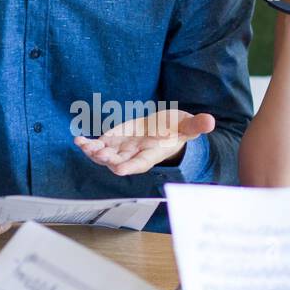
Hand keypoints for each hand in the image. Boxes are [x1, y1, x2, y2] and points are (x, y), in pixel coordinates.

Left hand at [74, 108, 214, 175]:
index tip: (118, 169)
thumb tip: (210, 121)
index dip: (129, 166)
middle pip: (119, 161)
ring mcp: (122, 149)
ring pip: (105, 155)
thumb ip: (196, 125)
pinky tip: (78, 140)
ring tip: (84, 146)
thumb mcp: (187, 126)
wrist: (164, 130)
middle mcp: (134, 155)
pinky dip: (88, 144)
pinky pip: (98, 145)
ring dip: (94, 152)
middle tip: (98, 153)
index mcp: (152, 154)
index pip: (140, 163)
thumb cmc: (176, 129)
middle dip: (107, 159)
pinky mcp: (113, 141)